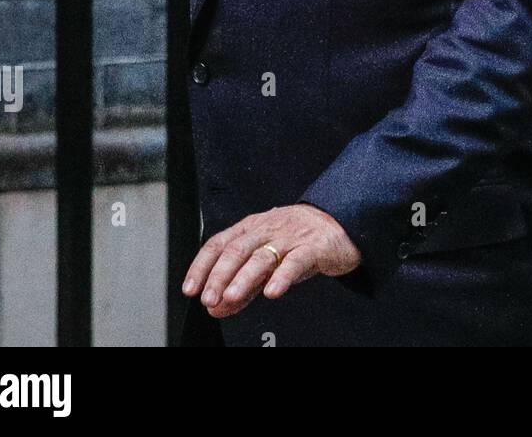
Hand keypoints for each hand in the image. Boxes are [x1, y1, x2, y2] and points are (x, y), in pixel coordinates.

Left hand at [181, 203, 361, 317]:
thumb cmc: (299, 241)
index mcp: (252, 228)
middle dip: (219, 275)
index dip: (202, 265)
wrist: (341, 223)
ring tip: (231, 297)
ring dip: (243, 278)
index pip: (219, 243)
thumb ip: (241, 285)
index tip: (191, 289)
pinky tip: (273, 292)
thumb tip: (215, 308)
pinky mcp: (314, 246)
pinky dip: (282, 277)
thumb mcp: (267, 261)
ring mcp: (291, 236)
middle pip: (237, 249)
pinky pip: (296, 261)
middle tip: (209, 298)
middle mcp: (268, 229)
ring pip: (262, 255)